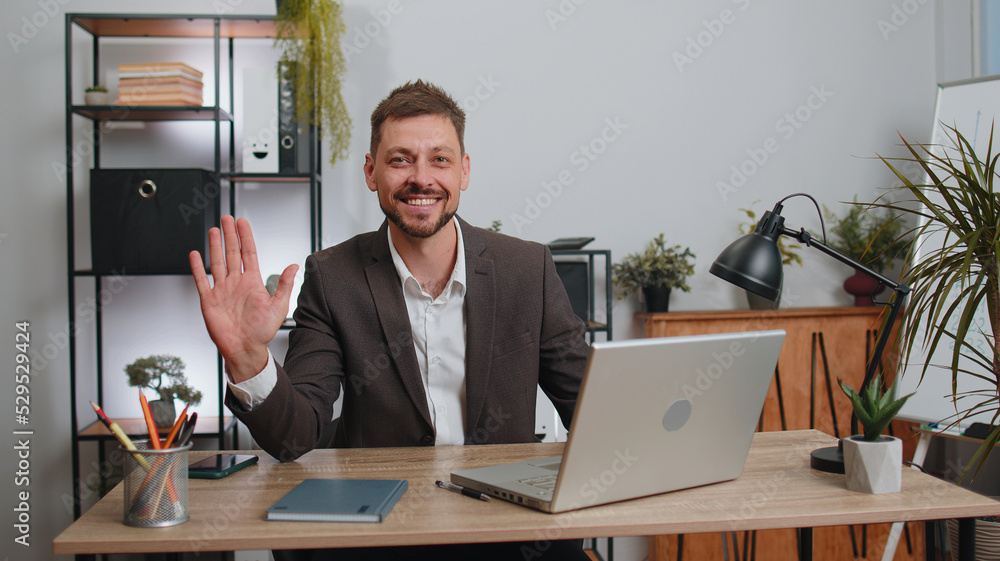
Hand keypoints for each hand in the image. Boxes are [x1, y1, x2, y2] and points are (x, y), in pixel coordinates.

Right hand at [189, 216, 298, 382]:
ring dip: (215, 246)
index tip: (242, 222)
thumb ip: (285, 285)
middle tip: (226, 218)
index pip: (248, 253)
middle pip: (232, 253)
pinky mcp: (209, 300)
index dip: (245, 237)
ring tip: (214, 230)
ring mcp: (222, 290)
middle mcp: (236, 283)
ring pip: (217, 262)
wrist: (245, 349)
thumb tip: (294, 265)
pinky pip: (202, 280)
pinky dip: (198, 268)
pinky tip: (195, 255)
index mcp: (252, 282)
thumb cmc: (262, 331)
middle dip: (229, 235)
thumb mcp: (278, 306)